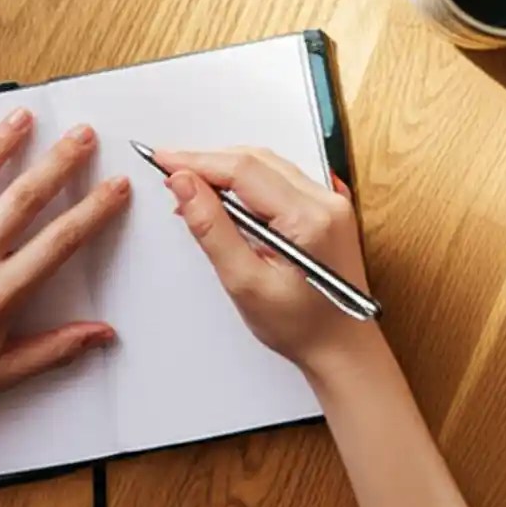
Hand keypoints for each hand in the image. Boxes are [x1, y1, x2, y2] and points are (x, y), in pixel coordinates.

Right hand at [155, 147, 374, 375]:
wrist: (342, 347)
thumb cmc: (300, 326)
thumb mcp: (244, 282)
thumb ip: (212, 228)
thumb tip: (184, 185)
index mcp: (309, 219)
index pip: (243, 170)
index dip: (198, 161)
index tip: (163, 160)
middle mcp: (326, 202)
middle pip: (256, 160)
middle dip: (208, 162)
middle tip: (170, 172)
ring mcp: (330, 202)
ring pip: (268, 165)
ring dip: (226, 169)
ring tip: (192, 187)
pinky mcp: (327, 208)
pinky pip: (281, 178)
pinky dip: (247, 180)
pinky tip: (225, 196)